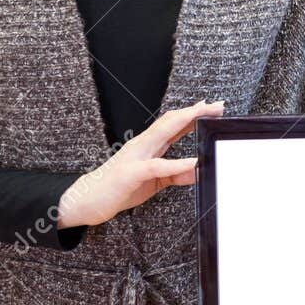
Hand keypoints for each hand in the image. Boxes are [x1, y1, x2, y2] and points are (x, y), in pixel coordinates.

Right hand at [57, 100, 224, 228]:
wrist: (86, 200)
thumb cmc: (120, 187)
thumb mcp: (155, 181)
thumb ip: (175, 175)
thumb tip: (197, 171)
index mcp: (148, 145)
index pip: (173, 124)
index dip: (193, 114)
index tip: (213, 107)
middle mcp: (142, 145)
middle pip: (171, 121)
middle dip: (195, 112)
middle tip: (218, 105)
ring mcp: (135, 156)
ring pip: (163, 133)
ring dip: (186, 124)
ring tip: (207, 119)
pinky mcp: (131, 173)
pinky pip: (156, 167)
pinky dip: (175, 164)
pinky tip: (192, 163)